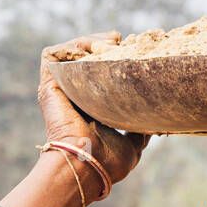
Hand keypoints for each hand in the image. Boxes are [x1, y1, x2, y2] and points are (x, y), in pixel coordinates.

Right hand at [37, 31, 149, 196]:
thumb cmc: (108, 162)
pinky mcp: (48, 86)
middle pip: (83, 62)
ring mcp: (58, 91)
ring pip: (68, 54)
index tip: (133, 51)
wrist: (85, 166)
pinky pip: (52, 55)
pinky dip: (70, 46)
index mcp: (89, 110)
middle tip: (122, 40)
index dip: (113, 62)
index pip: (98, 78)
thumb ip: (140, 132)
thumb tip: (157, 124)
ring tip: (112, 39)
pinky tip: (93, 46)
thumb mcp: (133, 146)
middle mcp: (72, 98)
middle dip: (102, 46)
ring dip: (88, 42)